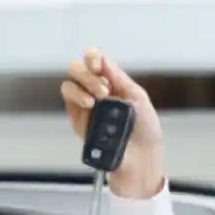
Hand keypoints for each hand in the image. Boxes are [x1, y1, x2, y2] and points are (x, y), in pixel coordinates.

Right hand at [60, 47, 165, 197]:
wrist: (140, 156)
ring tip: (97, 100)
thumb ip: (119, 78)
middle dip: (87, 74)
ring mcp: (85, 105)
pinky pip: (69, 102)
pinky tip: (90, 105)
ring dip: (82, 87)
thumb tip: (103, 59)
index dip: (92, 57)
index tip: (98, 64)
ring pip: (69, 84)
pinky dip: (77, 98)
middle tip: (104, 89)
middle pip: (77, 69)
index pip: (95, 61)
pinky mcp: (78, 120)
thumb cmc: (145, 130)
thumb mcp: (138, 98)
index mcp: (112, 82)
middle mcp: (95, 91)